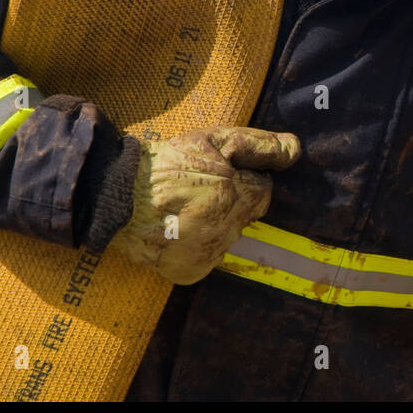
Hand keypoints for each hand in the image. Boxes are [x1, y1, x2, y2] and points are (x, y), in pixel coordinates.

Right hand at [108, 126, 299, 284]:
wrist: (116, 196)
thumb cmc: (168, 163)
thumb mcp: (213, 139)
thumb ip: (259, 145)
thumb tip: (296, 150)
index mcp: (232, 197)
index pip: (264, 193)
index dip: (244, 181)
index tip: (221, 174)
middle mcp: (224, 232)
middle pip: (248, 216)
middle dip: (233, 203)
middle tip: (200, 190)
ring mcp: (208, 255)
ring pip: (229, 236)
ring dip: (217, 224)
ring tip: (185, 209)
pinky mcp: (191, 272)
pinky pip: (209, 256)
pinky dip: (200, 244)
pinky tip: (179, 229)